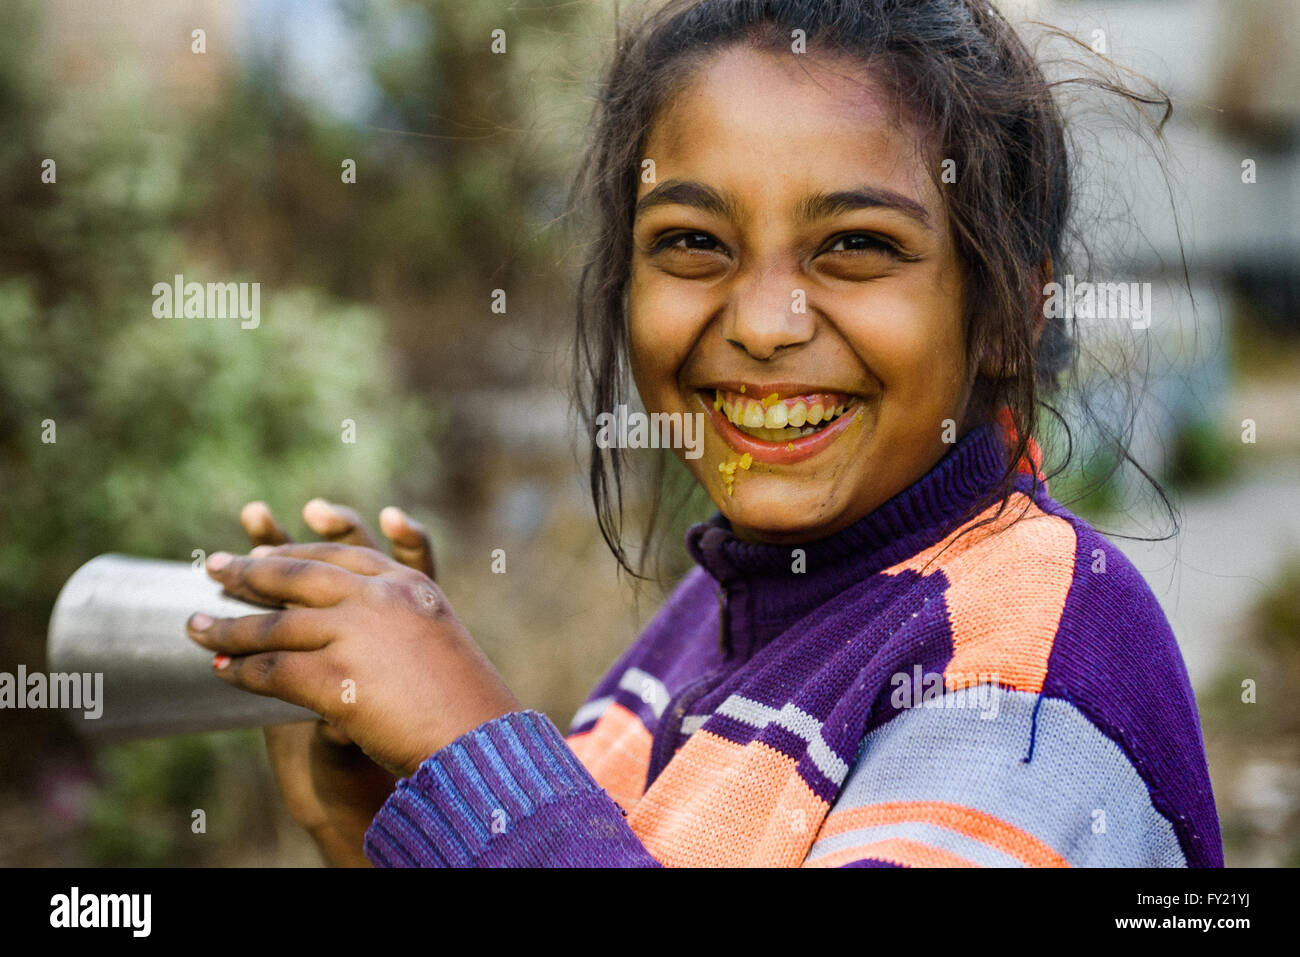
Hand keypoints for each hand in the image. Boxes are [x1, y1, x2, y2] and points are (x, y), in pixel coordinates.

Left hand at [189, 503, 520, 778]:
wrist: (477, 742)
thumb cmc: (462, 700)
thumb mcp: (433, 638)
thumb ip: (394, 621)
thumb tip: (347, 614)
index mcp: (407, 584)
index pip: (340, 555)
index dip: (295, 551)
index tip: (260, 550)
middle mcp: (380, 599)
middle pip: (299, 576)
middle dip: (250, 571)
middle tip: (214, 567)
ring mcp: (356, 635)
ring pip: (275, 624)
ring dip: (229, 626)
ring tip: (194, 625)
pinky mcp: (336, 678)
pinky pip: (274, 671)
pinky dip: (242, 671)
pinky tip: (222, 671)